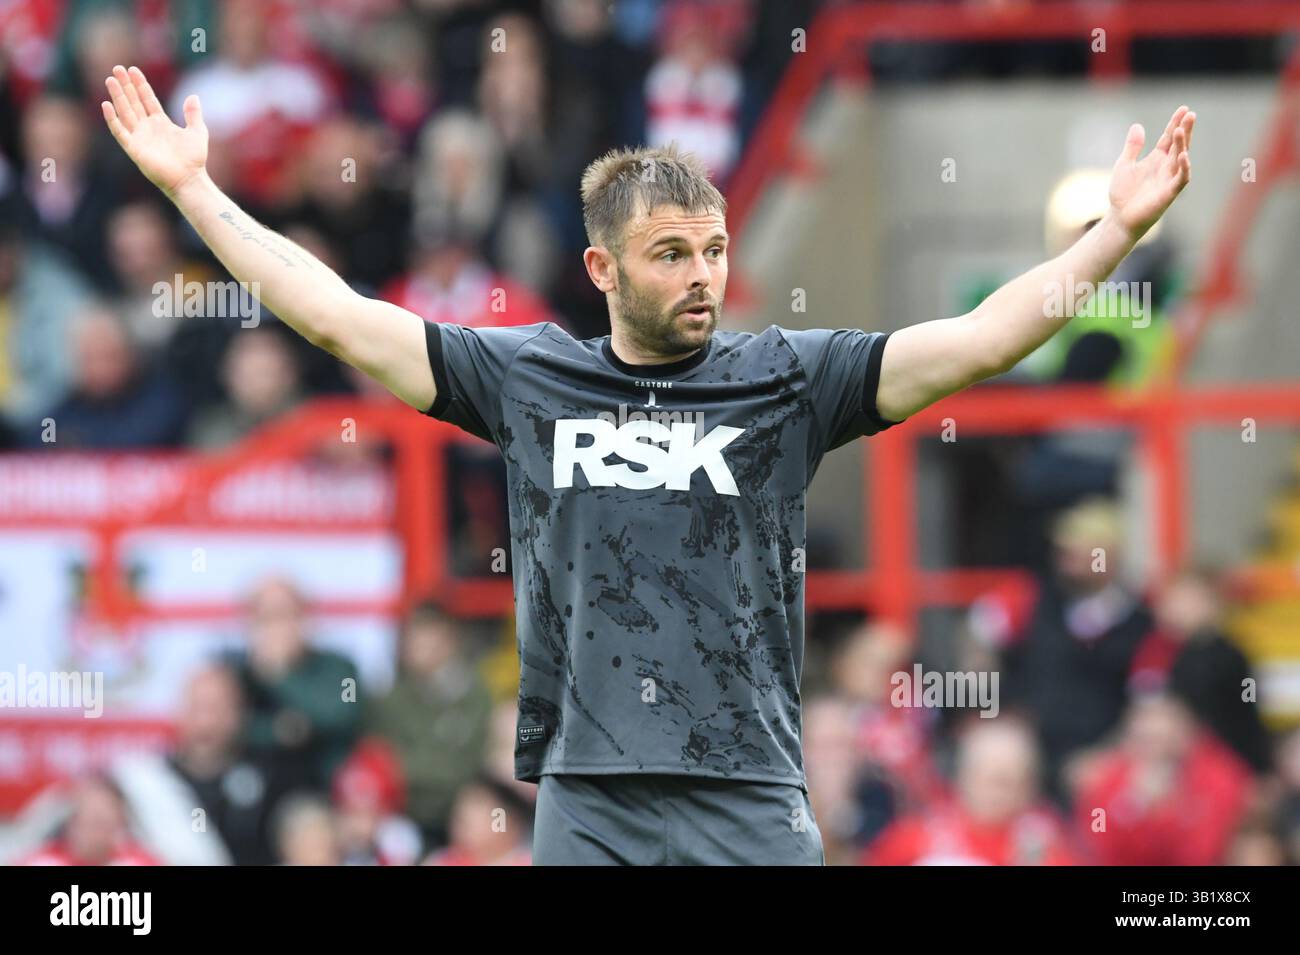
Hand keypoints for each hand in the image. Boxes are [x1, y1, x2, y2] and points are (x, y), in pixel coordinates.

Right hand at [101, 64, 208, 199]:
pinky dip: (112, 119)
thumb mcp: (197, 131)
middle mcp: (147, 127)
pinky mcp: (133, 148)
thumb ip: (193, 114)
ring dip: (117, 96)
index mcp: (160, 122)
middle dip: (125, 85)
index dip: (140, 84)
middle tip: (117, 68)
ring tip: (110, 79)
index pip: (147, 99)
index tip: (133, 69)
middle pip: (133, 102)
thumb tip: (193, 96)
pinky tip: (107, 105)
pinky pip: (119, 131)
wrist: (189, 178)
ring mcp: (139, 137)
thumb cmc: (194, 159)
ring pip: (124, 112)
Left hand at [1108, 105, 1194, 241]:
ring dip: (1182, 144)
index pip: (1169, 138)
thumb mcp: (1124, 165)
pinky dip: (1184, 168)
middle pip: (1178, 144)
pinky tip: (1183, 155)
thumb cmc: (1123, 193)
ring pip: (1181, 158)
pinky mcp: (1169, 193)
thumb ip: (1133, 147)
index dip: (1175, 123)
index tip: (1183, 109)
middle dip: (1185, 129)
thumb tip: (1138, 125)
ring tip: (1181, 129)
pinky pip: (1181, 178)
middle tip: (1190, 114)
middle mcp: (1166, 167)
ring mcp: (1169, 179)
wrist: (1120, 218)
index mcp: (1156, 159)